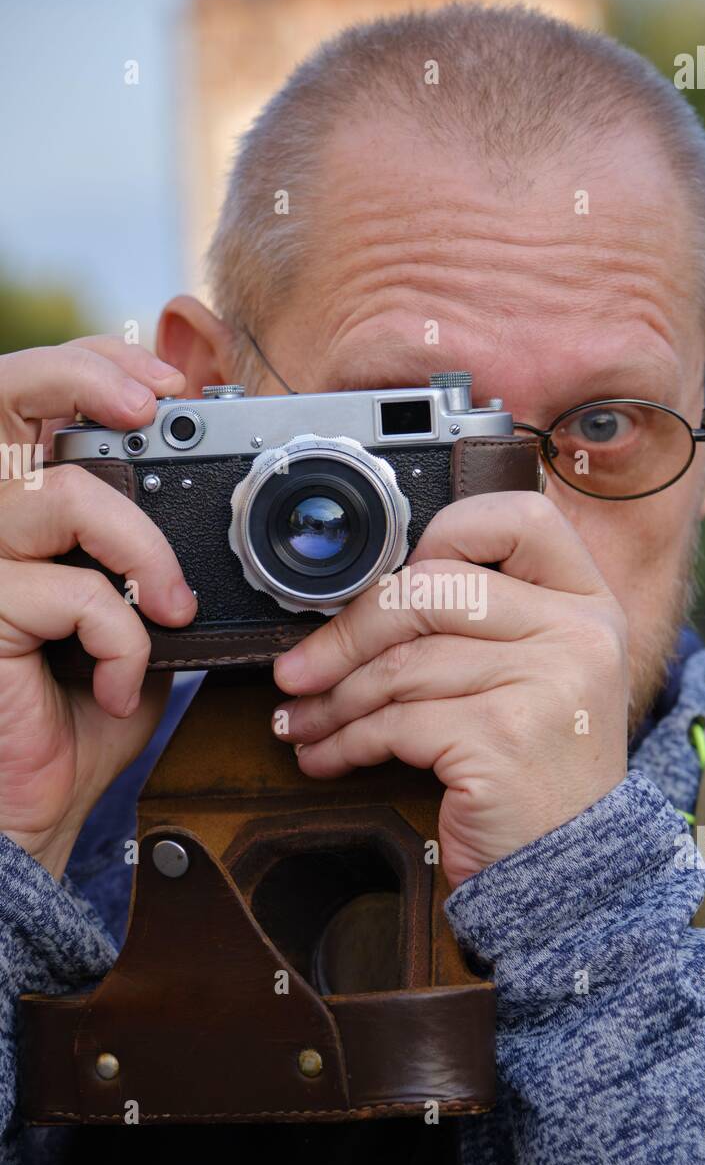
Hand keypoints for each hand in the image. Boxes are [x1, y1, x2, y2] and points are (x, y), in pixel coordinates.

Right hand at [0, 337, 197, 878]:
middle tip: (151, 404)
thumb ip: (152, 548)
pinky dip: (123, 640)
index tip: (168, 383)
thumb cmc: (84, 706)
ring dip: (143, 550)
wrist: (43, 799)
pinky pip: (72, 594)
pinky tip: (121, 681)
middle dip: (82, 376)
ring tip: (169, 608)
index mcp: (21, 506)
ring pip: (65, 495)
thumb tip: (222, 488)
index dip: (93, 364)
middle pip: (2, 394)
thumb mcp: (136, 610)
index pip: (34, 398)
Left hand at [272, 492, 628, 888]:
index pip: (519, 517)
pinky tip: (329, 755)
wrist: (568, 870)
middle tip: (298, 670)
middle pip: (434, 589)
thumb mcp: (537, 674)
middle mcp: (578, 634)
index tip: (390, 581)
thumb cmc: (537, 768)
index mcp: (587, 602)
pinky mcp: (502, 740)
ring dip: (333, 699)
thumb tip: (367, 596)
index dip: (443, 534)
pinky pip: (396, 722)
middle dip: (347, 632)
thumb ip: (487, 620)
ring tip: (303, 722)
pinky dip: (346, 741)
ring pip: (403, 664)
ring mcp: (546, 685)